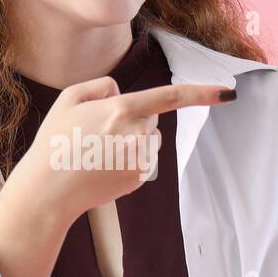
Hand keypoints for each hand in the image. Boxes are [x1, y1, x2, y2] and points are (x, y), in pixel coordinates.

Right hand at [2, 77, 235, 226]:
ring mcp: (140, 160)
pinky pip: (142, 161)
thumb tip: (121, 93)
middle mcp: (137, 134)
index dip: (203, 93)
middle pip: (150, 119)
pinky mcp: (139, 179)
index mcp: (122, 110)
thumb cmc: (56, 142)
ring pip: (148, 141)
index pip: (172, 97)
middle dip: (132, 120)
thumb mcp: (69, 99)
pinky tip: (102, 167)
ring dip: (131, 141)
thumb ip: (101, 86)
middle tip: (96, 133)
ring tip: (97, 152)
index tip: (228, 92)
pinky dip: (127, 161)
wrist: (48, 190)